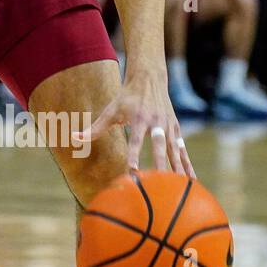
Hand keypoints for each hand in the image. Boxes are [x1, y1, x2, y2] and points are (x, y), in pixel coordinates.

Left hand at [74, 66, 194, 176]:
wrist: (149, 80)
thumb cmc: (126, 98)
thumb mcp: (110, 110)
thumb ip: (95, 128)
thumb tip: (75, 137)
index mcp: (138, 118)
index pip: (135, 140)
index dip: (134, 154)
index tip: (134, 170)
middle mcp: (156, 123)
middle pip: (159, 146)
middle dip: (160, 164)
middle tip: (160, 182)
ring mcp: (168, 127)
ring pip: (174, 149)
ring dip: (177, 167)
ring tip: (180, 186)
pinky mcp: (176, 130)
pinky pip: (182, 150)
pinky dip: (187, 164)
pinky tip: (191, 180)